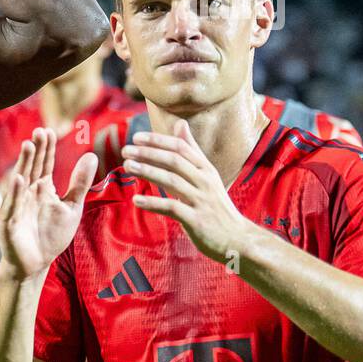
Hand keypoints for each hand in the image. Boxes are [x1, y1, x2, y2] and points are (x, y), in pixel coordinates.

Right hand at [0, 128, 95, 280]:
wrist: (35, 264)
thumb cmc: (51, 235)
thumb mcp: (71, 206)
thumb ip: (79, 182)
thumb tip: (91, 154)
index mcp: (41, 188)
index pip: (45, 163)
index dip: (47, 148)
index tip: (49, 131)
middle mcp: (27, 193)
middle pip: (32, 167)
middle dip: (36, 150)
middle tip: (39, 131)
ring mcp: (17, 206)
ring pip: (20, 182)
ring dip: (24, 164)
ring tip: (29, 146)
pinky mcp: (9, 222)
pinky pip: (13, 205)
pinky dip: (15, 192)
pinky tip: (19, 179)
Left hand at [122, 120, 255, 262]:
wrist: (237, 238)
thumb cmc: (216, 205)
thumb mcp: (207, 174)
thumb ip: (191, 151)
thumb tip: (180, 123)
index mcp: (206, 169)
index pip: (181, 148)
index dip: (158, 141)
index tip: (137, 137)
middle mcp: (205, 181)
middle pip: (175, 161)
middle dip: (149, 153)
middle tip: (125, 150)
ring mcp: (201, 200)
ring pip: (172, 181)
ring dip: (148, 171)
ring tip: (127, 166)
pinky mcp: (196, 220)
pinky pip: (172, 207)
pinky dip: (153, 203)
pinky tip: (136, 199)